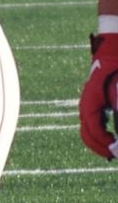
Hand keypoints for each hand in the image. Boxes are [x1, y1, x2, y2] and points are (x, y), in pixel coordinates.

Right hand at [78, 34, 117, 159]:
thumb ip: (117, 105)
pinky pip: (94, 122)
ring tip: (112, 149)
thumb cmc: (116, 66)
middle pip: (87, 133)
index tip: (114, 150)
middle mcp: (86, 104)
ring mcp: (90, 103)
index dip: (103, 143)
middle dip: (100, 147)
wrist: (114, 46)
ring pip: (89, 129)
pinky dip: (101, 133)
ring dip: (99, 142)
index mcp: (90, 102)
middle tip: (113, 156)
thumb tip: (117, 125)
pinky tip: (112, 136)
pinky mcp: (96, 101)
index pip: (92, 129)